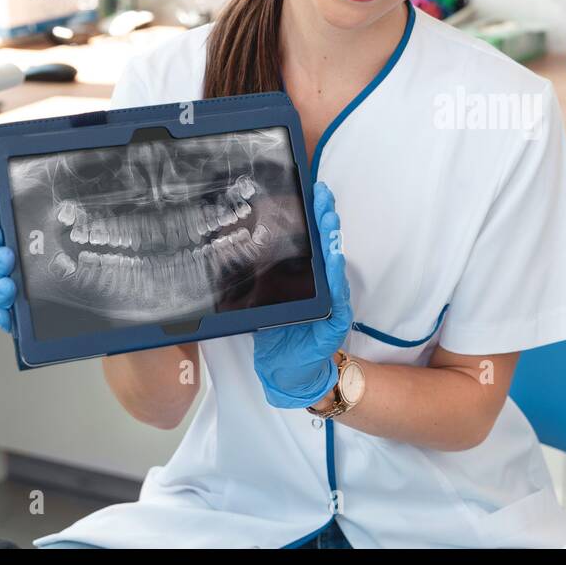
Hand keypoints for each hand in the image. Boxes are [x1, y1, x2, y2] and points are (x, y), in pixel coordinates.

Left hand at [252, 181, 353, 408]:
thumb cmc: (278, 336)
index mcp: (308, 278)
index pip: (313, 242)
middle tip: (323, 196)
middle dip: (326, 220)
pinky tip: (333, 257)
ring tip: (329, 219)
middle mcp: (324, 285)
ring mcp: (334, 301)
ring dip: (332, 241)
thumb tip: (228, 250)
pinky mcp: (336, 321)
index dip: (314, 218)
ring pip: (335, 265)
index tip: (311, 192)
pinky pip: (337, 295)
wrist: (287, 372)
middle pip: (327, 247)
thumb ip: (255, 278)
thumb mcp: (261, 301)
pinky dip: (335, 275)